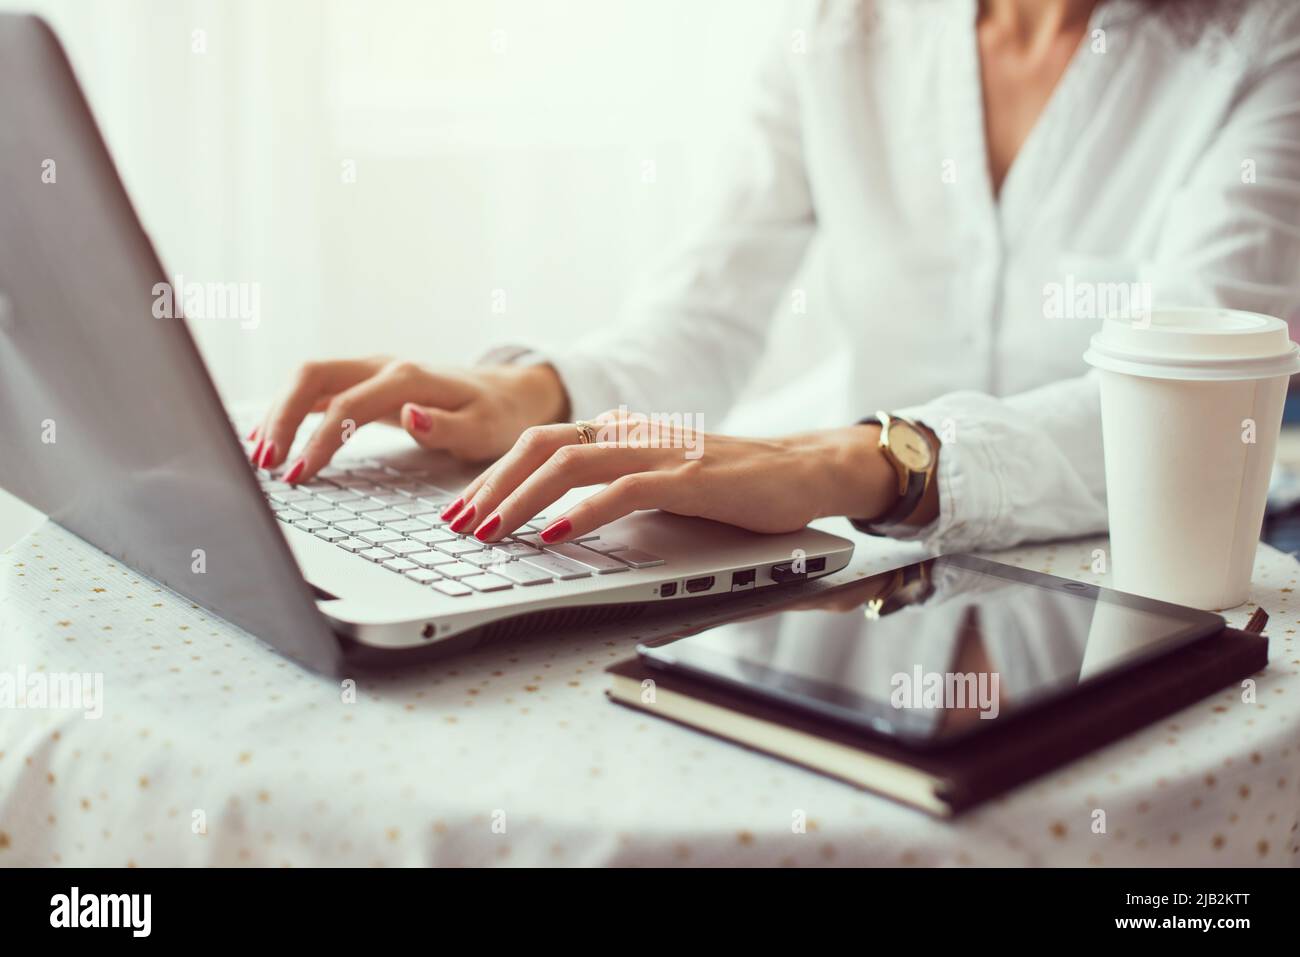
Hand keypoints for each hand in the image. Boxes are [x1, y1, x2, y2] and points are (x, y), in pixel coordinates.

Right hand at [248, 357, 569, 481]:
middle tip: (265, 463)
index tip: (299, 474)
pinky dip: (290, 410)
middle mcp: (384, 366)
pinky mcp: (366, 382)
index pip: (348, 406)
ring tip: (259, 455)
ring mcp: (372, 371)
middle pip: (313, 376)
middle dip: (282, 417)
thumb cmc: (498, 415)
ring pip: (309, 379)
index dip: (319, 440)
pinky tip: (272, 439)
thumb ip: (447, 426)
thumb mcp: (485, 429)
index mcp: (410, 378)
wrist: (510, 392)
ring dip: (279, 411)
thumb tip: (409, 416)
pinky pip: (318, 389)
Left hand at [440, 407, 921, 543]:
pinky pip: (623, 490)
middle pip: (539, 446)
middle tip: (455, 527)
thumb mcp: (660, 480)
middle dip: (489, 487)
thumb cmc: (732, 484)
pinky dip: (581, 513)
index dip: (491, 476)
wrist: (804, 470)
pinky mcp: (688, 478)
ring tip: (489, 533)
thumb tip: (554, 519)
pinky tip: (554, 535)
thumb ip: (613, 486)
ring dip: (521, 501)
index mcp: (619, 432)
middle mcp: (631, 433)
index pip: (538, 444)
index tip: (458, 512)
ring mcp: (659, 452)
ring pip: (570, 465)